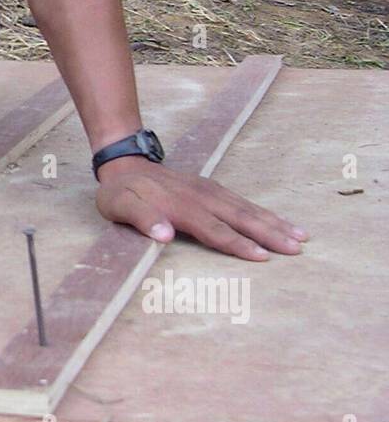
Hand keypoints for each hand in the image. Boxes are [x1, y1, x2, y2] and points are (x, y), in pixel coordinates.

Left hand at [95, 157, 307, 260]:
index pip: (214, 229)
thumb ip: (141, 219)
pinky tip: (279, 223)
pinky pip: (243, 202)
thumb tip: (164, 235)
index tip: (262, 256)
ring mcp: (209, 191)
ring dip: (274, 223)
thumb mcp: (120, 207)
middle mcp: (201, 197)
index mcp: (180, 206)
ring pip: (247, 209)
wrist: (125, 165)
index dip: (238, 244)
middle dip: (270, 234)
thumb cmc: (120, 194)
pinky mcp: (213, 190)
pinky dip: (264, 213)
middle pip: (240, 217)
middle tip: (297, 248)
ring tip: (301, 236)